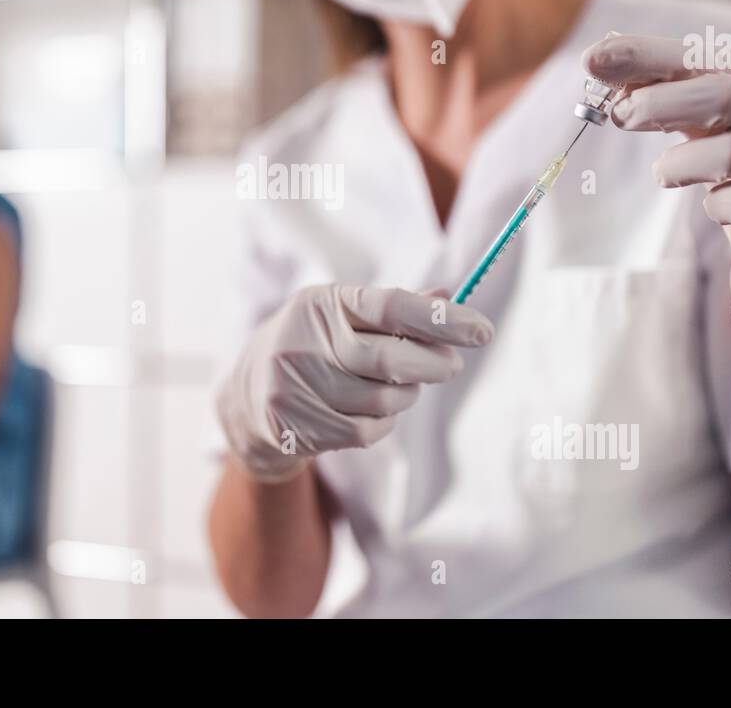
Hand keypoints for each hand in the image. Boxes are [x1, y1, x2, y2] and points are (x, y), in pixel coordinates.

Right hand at [219, 285, 493, 481]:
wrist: (248, 395)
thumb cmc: (313, 344)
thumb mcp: (343, 314)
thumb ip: (395, 308)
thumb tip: (448, 297)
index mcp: (322, 303)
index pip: (391, 307)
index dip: (440, 319)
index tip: (482, 331)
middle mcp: (304, 341)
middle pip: (390, 359)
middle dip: (434, 364)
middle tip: (452, 365)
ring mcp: (295, 386)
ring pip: (383, 401)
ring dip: (406, 396)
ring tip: (401, 386)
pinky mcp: (295, 426)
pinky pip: (365, 431)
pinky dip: (382, 423)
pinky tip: (370, 410)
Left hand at [583, 33, 730, 341]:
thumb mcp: (713, 126)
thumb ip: (671, 96)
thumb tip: (607, 63)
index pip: (710, 55)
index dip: (649, 55)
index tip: (594, 58)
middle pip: (724, 92)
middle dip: (659, 102)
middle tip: (621, 116)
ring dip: (680, 164)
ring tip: (664, 173)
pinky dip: (717, 206)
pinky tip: (718, 208)